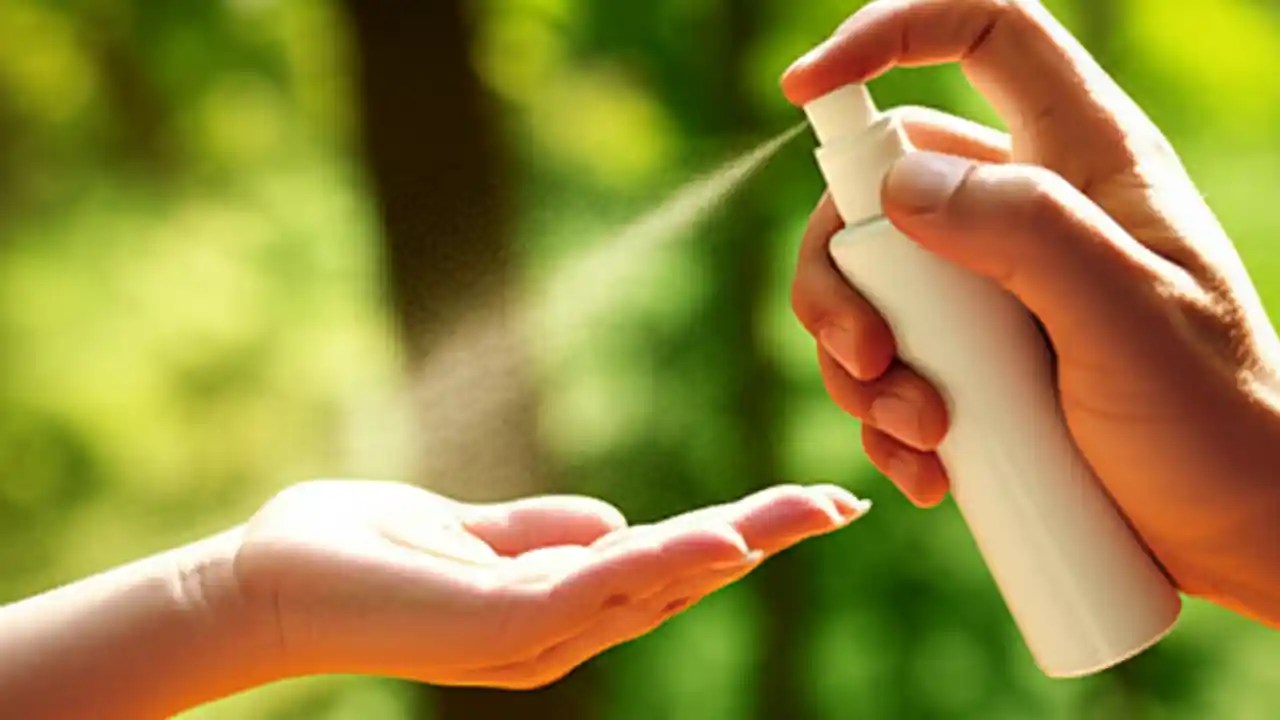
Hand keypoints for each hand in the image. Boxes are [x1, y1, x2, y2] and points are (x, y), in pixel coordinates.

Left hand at [230, 480, 866, 688]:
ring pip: (653, 585)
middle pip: (679, 578)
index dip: (736, 534)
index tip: (805, 503)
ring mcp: (531, 633)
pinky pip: (595, 591)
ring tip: (805, 511)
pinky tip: (717, 537)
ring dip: (732, 547)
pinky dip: (662, 562)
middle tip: (841, 500)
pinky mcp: (498, 625)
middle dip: (761, 539)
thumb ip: (540, 531)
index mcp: (556, 600)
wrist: (262, 581)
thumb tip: (612, 520)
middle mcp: (558, 628)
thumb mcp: (468, 531)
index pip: (664, 563)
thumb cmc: (357, 551)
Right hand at [783, 0, 1279, 624]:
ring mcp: (993, 287)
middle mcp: (1028, 209)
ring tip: (918, 430)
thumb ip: (1028, 233)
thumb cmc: (1214, 424)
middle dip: (842, 273)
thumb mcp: (1129, 321)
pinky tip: (926, 467)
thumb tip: (900, 188)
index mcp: (1087, 159)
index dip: (890, 33)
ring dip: (857, 360)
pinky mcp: (973, 357)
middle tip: (866, 354)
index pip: (984, 35)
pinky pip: (884, 360)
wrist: (1232, 531)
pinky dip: (880, 413)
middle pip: (880, 185)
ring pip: (867, 282)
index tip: (804, 90)